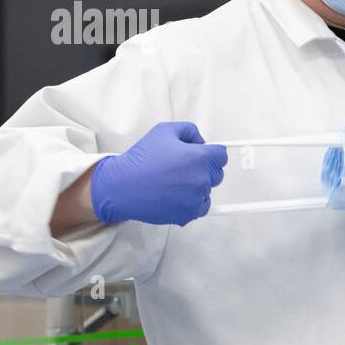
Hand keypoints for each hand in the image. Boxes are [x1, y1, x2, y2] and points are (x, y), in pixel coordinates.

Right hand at [90, 122, 226, 225]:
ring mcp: (196, 198)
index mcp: (199, 157)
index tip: (202, 155)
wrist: (123, 186)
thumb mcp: (164, 130)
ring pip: (208, 190)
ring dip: (197, 186)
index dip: (211, 153)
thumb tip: (202, 141)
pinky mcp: (189, 213)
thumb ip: (190, 131)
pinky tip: (177, 194)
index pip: (221, 155)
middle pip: (217, 173)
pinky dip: (193, 202)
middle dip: (204, 169)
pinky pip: (202, 207)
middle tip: (182, 168)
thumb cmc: (141, 159)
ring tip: (174, 182)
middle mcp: (201, 178)